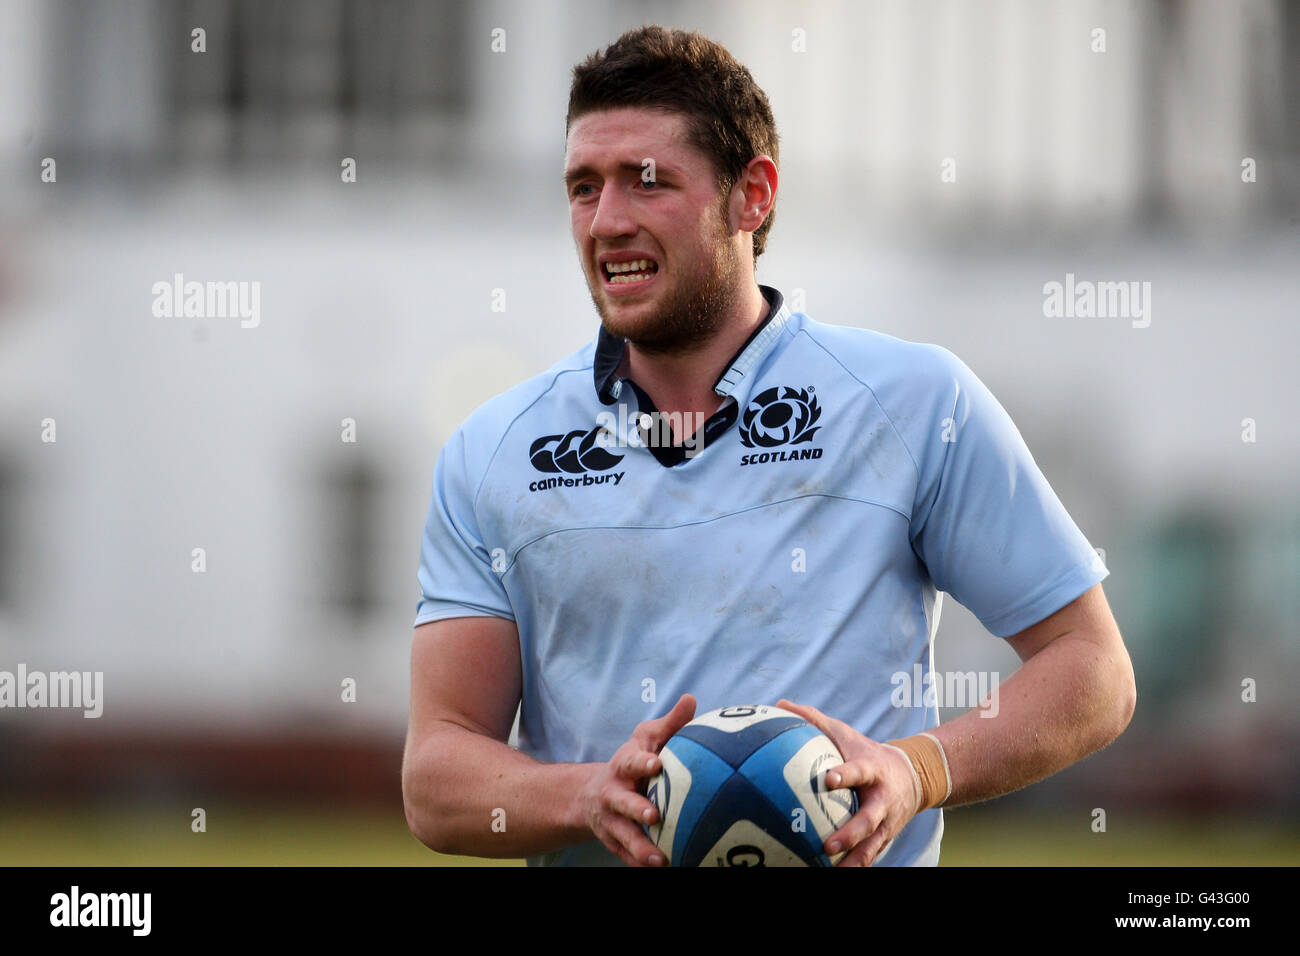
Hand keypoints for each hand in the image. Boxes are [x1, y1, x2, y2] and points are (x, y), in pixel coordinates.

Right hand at [573, 693, 695, 865]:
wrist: (594, 794)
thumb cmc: (634, 762)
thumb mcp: (647, 739)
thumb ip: (669, 724)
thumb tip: (691, 699)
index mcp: (623, 765)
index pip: (630, 761)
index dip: (641, 763)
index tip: (656, 764)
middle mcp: (613, 793)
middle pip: (621, 802)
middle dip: (635, 808)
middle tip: (653, 815)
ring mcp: (611, 820)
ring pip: (623, 835)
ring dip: (640, 847)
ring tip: (660, 858)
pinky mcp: (614, 842)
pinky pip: (626, 855)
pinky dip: (639, 863)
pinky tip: (661, 868)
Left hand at [777, 698, 918, 866]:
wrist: (913, 776)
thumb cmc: (866, 752)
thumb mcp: (846, 734)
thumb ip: (814, 720)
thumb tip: (781, 704)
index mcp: (872, 770)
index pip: (859, 771)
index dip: (845, 774)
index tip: (828, 779)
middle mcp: (882, 799)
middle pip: (868, 818)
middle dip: (850, 833)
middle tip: (827, 844)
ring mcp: (886, 822)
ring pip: (871, 845)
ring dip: (853, 860)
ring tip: (831, 870)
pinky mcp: (884, 838)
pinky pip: (870, 856)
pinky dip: (855, 866)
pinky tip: (835, 873)